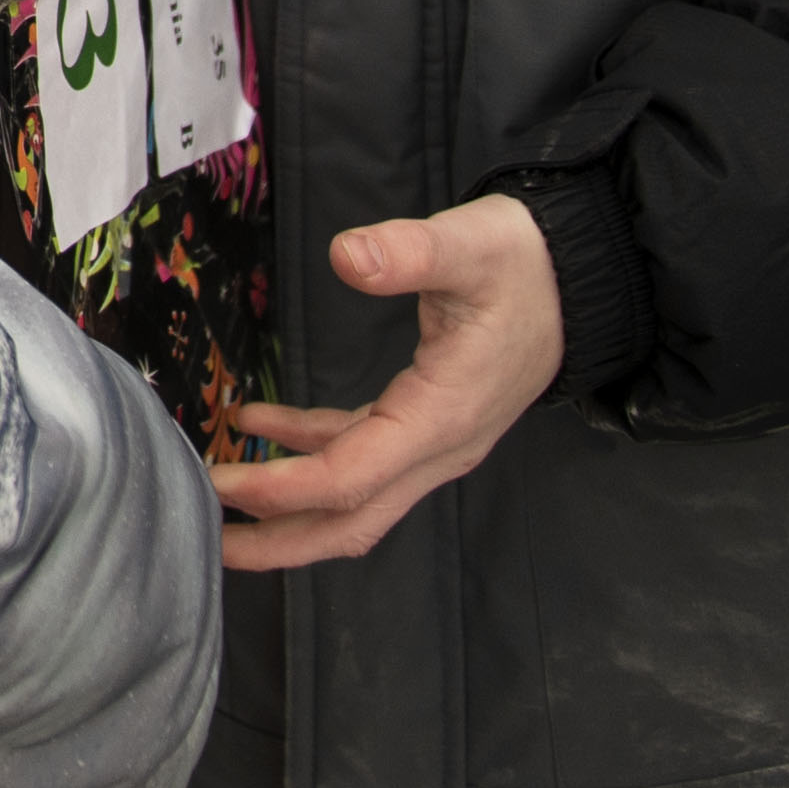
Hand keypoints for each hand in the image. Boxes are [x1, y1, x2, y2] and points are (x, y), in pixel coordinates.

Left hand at [212, 191, 565, 574]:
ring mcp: (433, 443)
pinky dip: (306, 450)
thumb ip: (410, 251)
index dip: (283, 487)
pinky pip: (358, 456)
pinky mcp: (425, 423)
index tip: (220, 481)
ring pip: (354, 499)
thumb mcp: (471, 245)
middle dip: (280, 541)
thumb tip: (350, 255)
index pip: (351, 478)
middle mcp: (438, 448)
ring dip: (287, 506)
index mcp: (442, 418)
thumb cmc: (527, 265)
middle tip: (208, 542)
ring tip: (217, 495)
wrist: (579, 281)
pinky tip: (257, 423)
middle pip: (352, 521)